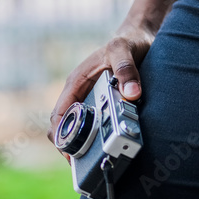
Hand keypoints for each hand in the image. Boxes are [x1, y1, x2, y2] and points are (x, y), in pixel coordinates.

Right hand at [46, 21, 154, 161]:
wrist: (140, 36)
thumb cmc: (128, 41)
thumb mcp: (125, 50)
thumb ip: (126, 69)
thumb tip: (130, 94)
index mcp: (77, 82)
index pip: (58, 114)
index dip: (60, 135)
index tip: (69, 152)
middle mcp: (81, 93)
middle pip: (66, 126)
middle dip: (71, 145)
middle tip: (85, 163)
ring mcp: (92, 99)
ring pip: (81, 128)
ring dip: (88, 143)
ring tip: (99, 158)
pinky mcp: (105, 104)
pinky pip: (98, 125)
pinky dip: (102, 136)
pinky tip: (113, 146)